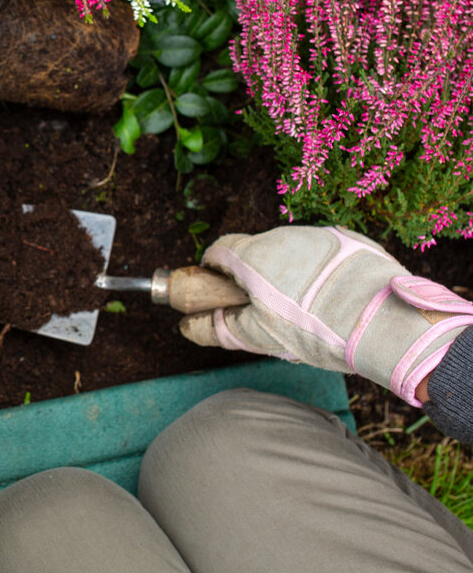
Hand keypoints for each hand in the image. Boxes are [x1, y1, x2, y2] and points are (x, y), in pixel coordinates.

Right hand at [178, 226, 472, 405]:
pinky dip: (319, 272)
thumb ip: (218, 327)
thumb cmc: (315, 330)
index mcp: (253, 256)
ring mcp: (316, 236)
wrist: (384, 322)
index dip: (213, 270)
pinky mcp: (347, 241)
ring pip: (289, 252)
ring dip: (288, 273)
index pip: (218, 250)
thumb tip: (188, 325)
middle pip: (254, 251)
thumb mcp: (259, 337)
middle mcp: (281, 237)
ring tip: (308, 310)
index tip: (219, 290)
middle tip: (267, 310)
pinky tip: (334, 299)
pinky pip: (321, 254)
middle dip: (254, 276)